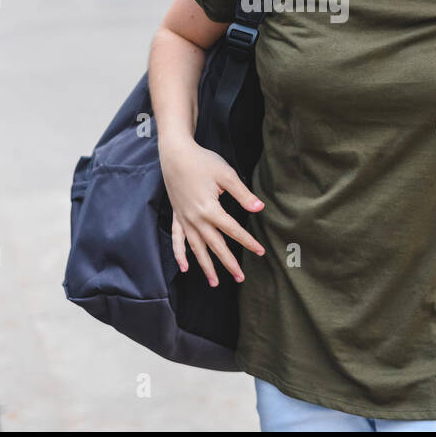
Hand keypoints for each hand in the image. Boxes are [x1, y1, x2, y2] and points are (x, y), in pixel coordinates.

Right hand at [159, 138, 264, 286]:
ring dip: (205, 266)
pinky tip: (184, 267)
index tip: (260, 252)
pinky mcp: (177, 216)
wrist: (175, 154)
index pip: (233, 230)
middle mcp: (196, 219)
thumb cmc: (202, 162)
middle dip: (228, 263)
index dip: (248, 242)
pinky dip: (180, 254)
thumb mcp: (226, 175)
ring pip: (196, 248)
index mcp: (210, 209)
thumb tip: (259, 208)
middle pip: (215, 246)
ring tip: (214, 282)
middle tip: (240, 278)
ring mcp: (184, 219)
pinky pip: (177, 240)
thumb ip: (242, 194)